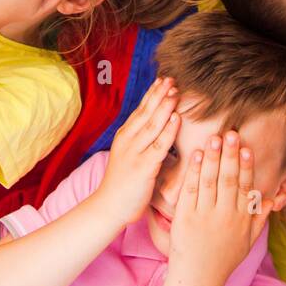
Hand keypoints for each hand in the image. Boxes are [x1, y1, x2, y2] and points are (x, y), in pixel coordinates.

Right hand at [96, 79, 180, 228]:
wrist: (109, 207)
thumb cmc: (123, 184)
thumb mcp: (129, 155)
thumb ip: (141, 141)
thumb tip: (158, 127)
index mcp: (125, 136)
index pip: (140, 110)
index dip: (152, 94)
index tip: (164, 79)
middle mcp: (127, 140)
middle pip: (146, 112)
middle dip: (159, 94)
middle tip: (172, 78)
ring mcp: (134, 153)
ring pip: (152, 124)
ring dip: (165, 106)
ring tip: (176, 91)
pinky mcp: (143, 167)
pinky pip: (159, 145)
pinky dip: (169, 130)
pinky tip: (177, 118)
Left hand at [169, 133, 269, 285]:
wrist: (198, 279)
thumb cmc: (223, 260)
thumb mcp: (247, 242)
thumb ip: (259, 219)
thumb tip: (272, 199)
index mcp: (241, 220)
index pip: (245, 187)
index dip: (246, 167)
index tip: (246, 148)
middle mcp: (225, 215)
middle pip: (228, 179)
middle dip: (230, 155)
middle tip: (231, 133)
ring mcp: (204, 215)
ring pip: (209, 180)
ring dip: (212, 157)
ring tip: (214, 138)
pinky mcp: (186, 217)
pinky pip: (190, 190)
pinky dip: (193, 171)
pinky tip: (195, 155)